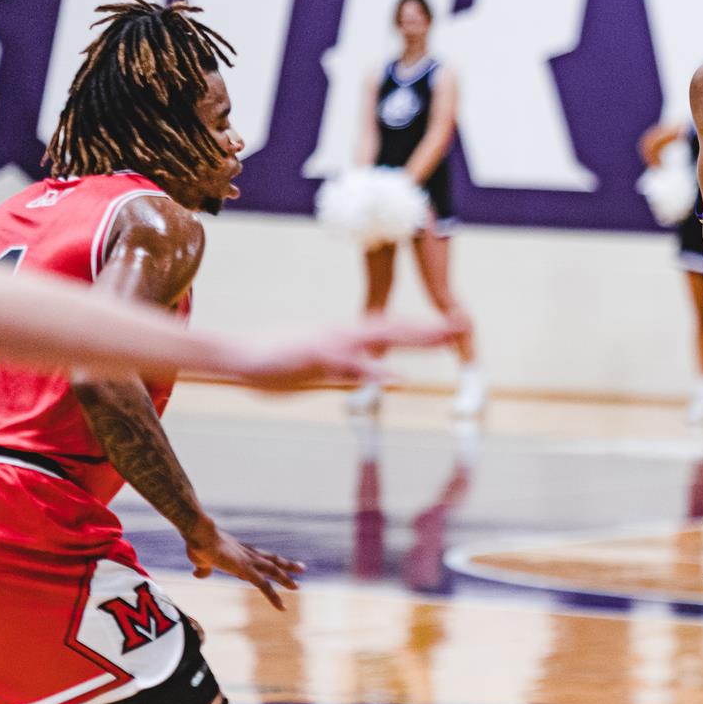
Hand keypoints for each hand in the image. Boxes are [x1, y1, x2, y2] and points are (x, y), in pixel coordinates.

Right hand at [187, 522, 302, 610]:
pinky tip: (282, 607)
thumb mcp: (201, 559)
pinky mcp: (246, 570)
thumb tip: (199, 574)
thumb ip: (203, 568)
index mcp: (239, 551)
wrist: (200, 534)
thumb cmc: (198, 544)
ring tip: (297, 587)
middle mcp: (248, 554)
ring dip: (286, 579)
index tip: (276, 565)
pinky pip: (265, 586)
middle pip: (272, 559)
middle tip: (301, 568)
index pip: (257, 558)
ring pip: (274, 571)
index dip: (266, 563)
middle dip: (286, 564)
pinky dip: (274, 597)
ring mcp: (249, 561)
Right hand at [228, 315, 464, 390]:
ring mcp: (332, 344)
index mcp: (347, 337)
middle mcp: (344, 335)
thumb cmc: (277, 363)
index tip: (450, 329)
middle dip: (430, 328)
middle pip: (396, 329)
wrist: (239, 355)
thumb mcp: (322, 368)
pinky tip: (395, 377)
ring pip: (380, 338)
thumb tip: (376, 375)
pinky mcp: (316, 359)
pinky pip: (349, 366)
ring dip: (412, 338)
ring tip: (443, 338)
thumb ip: (351, 370)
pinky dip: (373, 371)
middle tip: (463, 326)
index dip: (422, 329)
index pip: (392, 329)